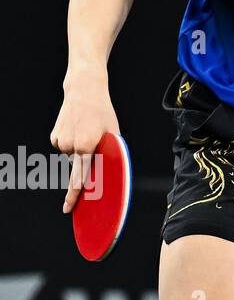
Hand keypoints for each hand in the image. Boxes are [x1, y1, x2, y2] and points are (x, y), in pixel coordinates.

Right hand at [50, 75, 119, 213]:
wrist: (84, 91)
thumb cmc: (103, 112)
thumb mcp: (113, 132)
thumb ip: (111, 153)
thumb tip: (109, 173)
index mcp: (87, 147)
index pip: (80, 177)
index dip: (74, 195)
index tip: (68, 208)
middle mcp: (70, 147)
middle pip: (76, 169)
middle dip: (76, 182)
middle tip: (72, 198)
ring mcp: (60, 142)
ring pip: (72, 157)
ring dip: (80, 151)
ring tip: (87, 132)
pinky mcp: (54, 137)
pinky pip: (65, 148)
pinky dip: (72, 143)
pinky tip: (77, 129)